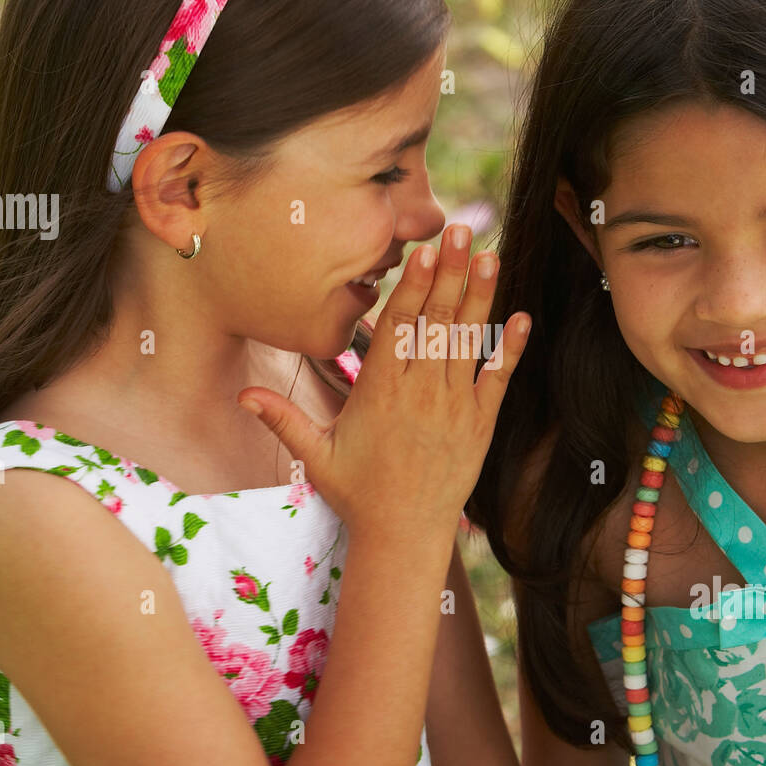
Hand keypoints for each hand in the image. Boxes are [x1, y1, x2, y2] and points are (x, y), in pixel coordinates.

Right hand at [237, 224, 529, 539]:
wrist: (404, 535)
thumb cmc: (357, 492)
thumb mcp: (316, 455)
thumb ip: (283, 418)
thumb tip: (242, 393)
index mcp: (381, 392)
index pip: (399, 327)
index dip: (413, 286)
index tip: (422, 250)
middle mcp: (421, 393)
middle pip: (437, 322)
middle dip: (449, 273)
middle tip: (460, 230)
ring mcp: (454, 407)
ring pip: (469, 342)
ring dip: (481, 297)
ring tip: (490, 255)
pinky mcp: (480, 425)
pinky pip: (498, 379)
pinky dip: (510, 349)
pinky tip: (522, 317)